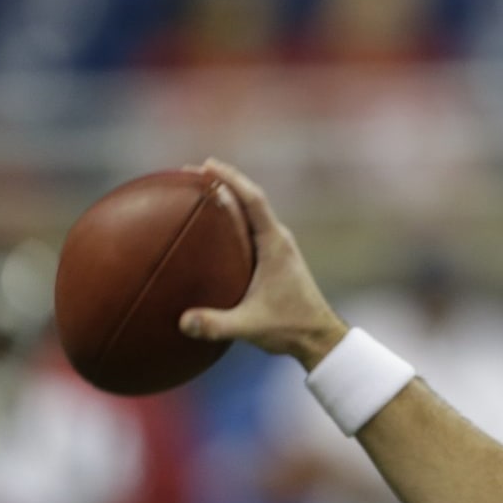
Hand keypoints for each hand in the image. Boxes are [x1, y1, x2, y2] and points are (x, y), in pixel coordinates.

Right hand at [179, 158, 347, 369]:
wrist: (319, 337)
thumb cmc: (291, 328)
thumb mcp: (251, 326)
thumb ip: (217, 325)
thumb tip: (183, 322)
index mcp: (275, 245)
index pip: (253, 200)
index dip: (231, 178)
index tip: (206, 164)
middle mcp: (279, 239)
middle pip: (250, 199)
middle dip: (223, 181)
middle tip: (191, 172)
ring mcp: (278, 248)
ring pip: (252, 213)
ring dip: (228, 199)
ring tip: (198, 191)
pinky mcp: (276, 259)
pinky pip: (251, 229)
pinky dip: (231, 220)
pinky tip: (210, 229)